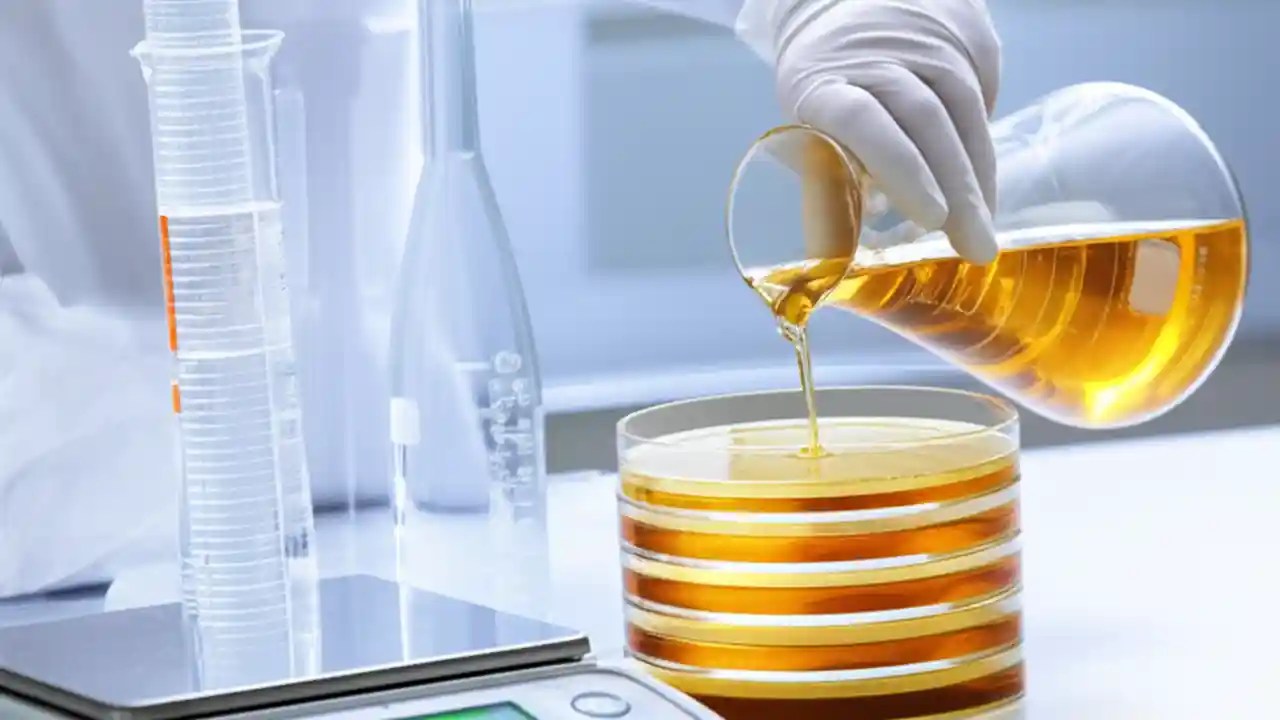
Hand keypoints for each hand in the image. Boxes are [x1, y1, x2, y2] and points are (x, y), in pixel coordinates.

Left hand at [738, 0, 1002, 263]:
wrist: (848, 7)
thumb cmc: (825, 85)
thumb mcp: (807, 128)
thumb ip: (825, 182)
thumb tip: (835, 256)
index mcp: (823, 82)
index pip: (863, 120)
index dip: (901, 167)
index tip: (932, 218)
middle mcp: (879, 56)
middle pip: (927, 120)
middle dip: (958, 191)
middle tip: (976, 247)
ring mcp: (927, 42)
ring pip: (965, 110)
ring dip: (978, 178)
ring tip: (982, 229)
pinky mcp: (967, 37)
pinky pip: (984, 97)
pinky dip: (983, 150)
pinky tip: (983, 189)